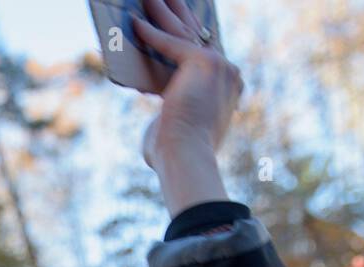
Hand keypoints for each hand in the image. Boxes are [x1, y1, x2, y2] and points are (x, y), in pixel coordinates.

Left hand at [133, 0, 242, 172]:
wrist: (185, 155)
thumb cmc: (174, 153)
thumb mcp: (173, 124)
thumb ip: (169, 107)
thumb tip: (150, 99)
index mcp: (224, 90)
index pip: (204, 55)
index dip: (189, 35)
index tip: (182, 19)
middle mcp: (227, 75)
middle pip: (197, 36)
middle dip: (179, 15)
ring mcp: (219, 66)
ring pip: (184, 33)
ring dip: (163, 13)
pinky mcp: (202, 62)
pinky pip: (170, 41)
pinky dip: (151, 33)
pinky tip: (136, 22)